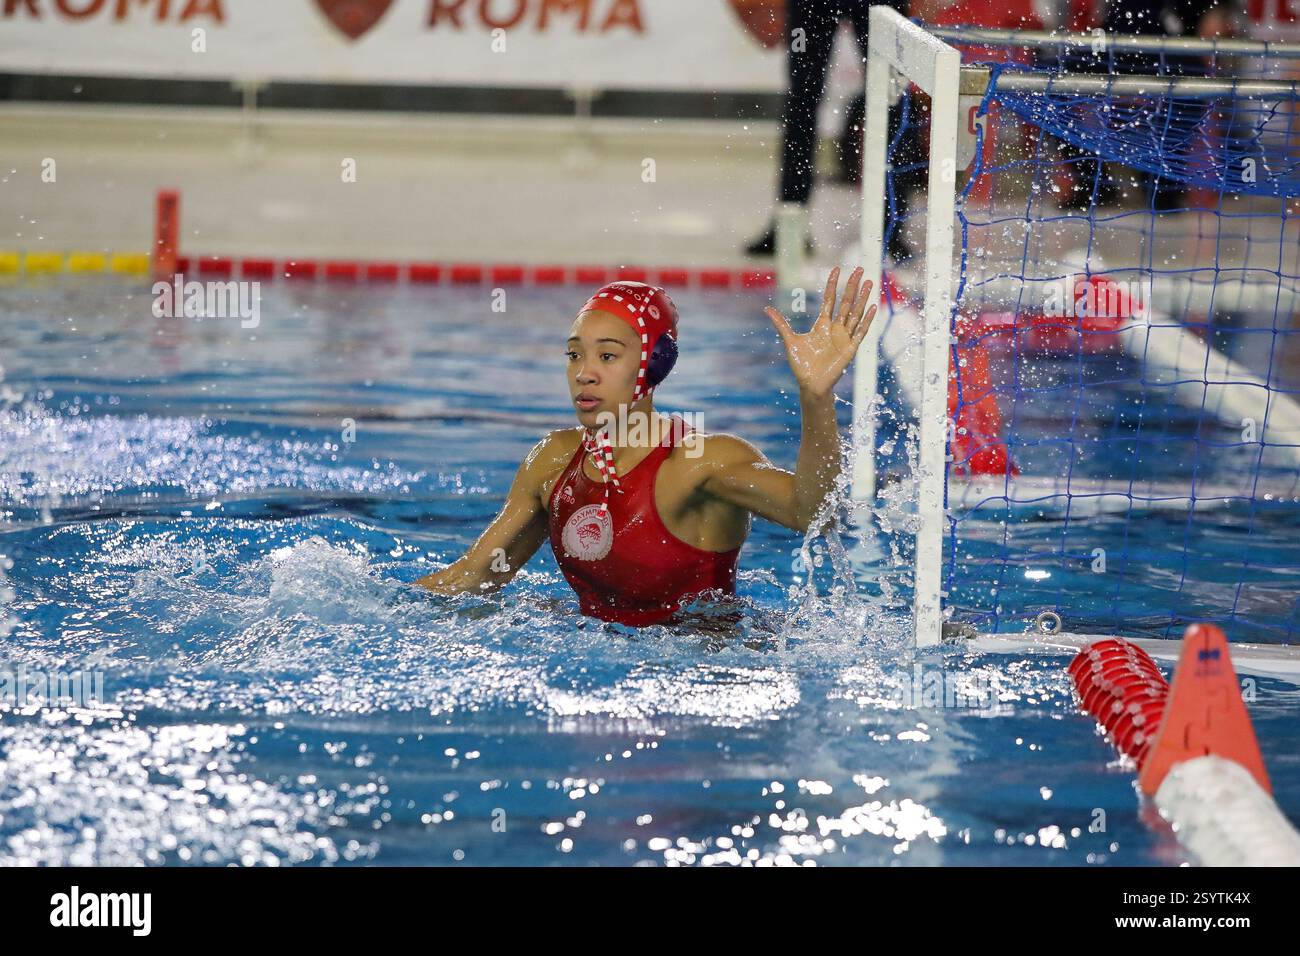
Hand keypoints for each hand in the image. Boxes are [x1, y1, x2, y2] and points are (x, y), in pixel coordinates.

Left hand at [764, 266, 876, 398]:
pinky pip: (861, 331)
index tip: (836, 269)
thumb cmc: (802, 364)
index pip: (830, 299)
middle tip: (859, 269)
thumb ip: (781, 324)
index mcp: (822, 325)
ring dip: (863, 298)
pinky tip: (873, 307)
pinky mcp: (850, 348)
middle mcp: (835, 328)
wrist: (810, 384)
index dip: (833, 285)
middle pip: (846, 302)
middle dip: (852, 286)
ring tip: (870, 283)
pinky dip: (867, 320)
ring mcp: (844, 337)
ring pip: (856, 313)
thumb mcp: (790, 340)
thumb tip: (767, 309)